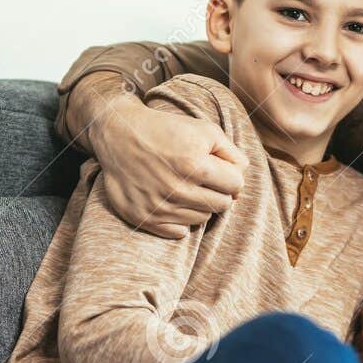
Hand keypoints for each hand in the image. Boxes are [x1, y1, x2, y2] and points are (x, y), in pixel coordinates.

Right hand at [92, 95, 247, 238]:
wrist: (119, 134)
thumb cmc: (165, 130)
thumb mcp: (203, 129)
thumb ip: (230, 151)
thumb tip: (243, 173)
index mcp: (195, 166)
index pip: (236, 185)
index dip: (232, 176)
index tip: (220, 169)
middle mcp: (177, 190)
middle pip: (222, 205)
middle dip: (220, 192)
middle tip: (205, 179)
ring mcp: (159, 207)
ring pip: (202, 219)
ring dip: (201, 205)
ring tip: (187, 187)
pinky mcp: (144, 218)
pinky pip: (179, 233)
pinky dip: (181, 220)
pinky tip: (173, 200)